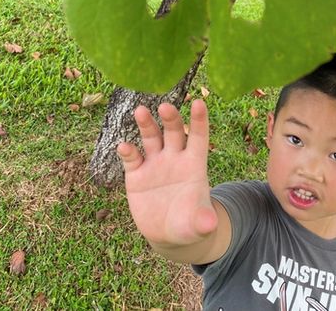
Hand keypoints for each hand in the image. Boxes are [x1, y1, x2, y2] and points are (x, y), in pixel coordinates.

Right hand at [117, 99, 217, 249]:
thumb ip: (203, 221)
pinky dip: (127, 151)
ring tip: (141, 111)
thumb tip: (211, 225)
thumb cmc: (189, 225)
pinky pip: (132, 158)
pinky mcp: (136, 174)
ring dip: (146, 124)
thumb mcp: (198, 225)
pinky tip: (124, 146)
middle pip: (173, 132)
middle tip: (166, 107)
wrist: (168, 234)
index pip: (198, 138)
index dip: (199, 120)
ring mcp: (154, 164)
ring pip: (151, 137)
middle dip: (170, 118)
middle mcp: (174, 158)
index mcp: (194, 165)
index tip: (199, 102)